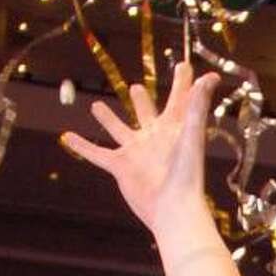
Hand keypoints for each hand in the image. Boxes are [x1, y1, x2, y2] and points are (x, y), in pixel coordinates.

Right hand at [60, 61, 219, 238]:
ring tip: (97, 106)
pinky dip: (81, 146)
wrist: (173, 209)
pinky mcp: (120, 166)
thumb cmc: (187, 174)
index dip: (183, 82)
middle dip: (141, 101)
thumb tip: (209, 78)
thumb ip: (198, 106)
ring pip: (118, 130)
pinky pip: (96, 154)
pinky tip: (66, 136)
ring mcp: (136, 152)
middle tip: (136, 88)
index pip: (178, 98)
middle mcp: (154, 137)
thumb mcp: (192, 135)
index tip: (185, 66)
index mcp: (173, 128)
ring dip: (108, 119)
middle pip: (146, 112)